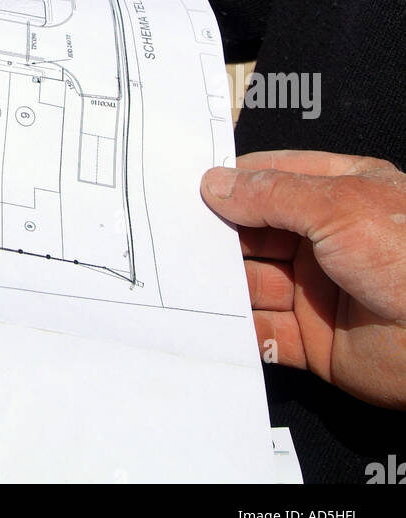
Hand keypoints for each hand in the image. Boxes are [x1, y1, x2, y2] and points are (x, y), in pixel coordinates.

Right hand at [201, 151, 405, 407]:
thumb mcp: (337, 205)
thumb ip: (271, 194)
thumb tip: (218, 183)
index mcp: (342, 192)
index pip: (275, 176)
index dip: (234, 179)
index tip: (190, 180)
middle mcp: (329, 239)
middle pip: (257, 230)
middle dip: (220, 232)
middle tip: (175, 230)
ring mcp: (321, 290)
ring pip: (255, 280)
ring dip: (223, 281)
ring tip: (183, 275)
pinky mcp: (316, 341)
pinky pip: (266, 331)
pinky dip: (239, 327)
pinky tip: (212, 318)